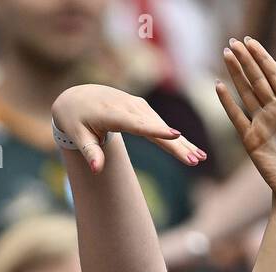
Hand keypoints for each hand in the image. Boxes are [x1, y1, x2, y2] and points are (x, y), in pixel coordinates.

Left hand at [51, 83, 205, 173]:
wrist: (78, 97)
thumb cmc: (76, 120)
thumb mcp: (77, 136)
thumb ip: (89, 152)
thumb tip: (96, 170)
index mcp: (112, 113)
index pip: (137, 124)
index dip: (157, 130)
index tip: (175, 135)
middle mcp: (129, 107)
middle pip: (156, 128)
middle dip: (176, 144)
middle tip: (194, 160)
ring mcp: (138, 107)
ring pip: (163, 126)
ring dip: (182, 143)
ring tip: (199, 159)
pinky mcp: (143, 109)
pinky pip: (161, 125)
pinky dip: (177, 138)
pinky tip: (192, 150)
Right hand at [216, 37, 275, 208]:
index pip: (274, 75)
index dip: (262, 58)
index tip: (250, 42)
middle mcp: (275, 112)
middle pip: (257, 80)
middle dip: (245, 61)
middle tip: (232, 43)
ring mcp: (261, 124)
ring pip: (245, 93)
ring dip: (235, 75)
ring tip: (225, 56)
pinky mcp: (250, 140)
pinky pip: (236, 116)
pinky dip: (227, 102)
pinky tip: (219, 86)